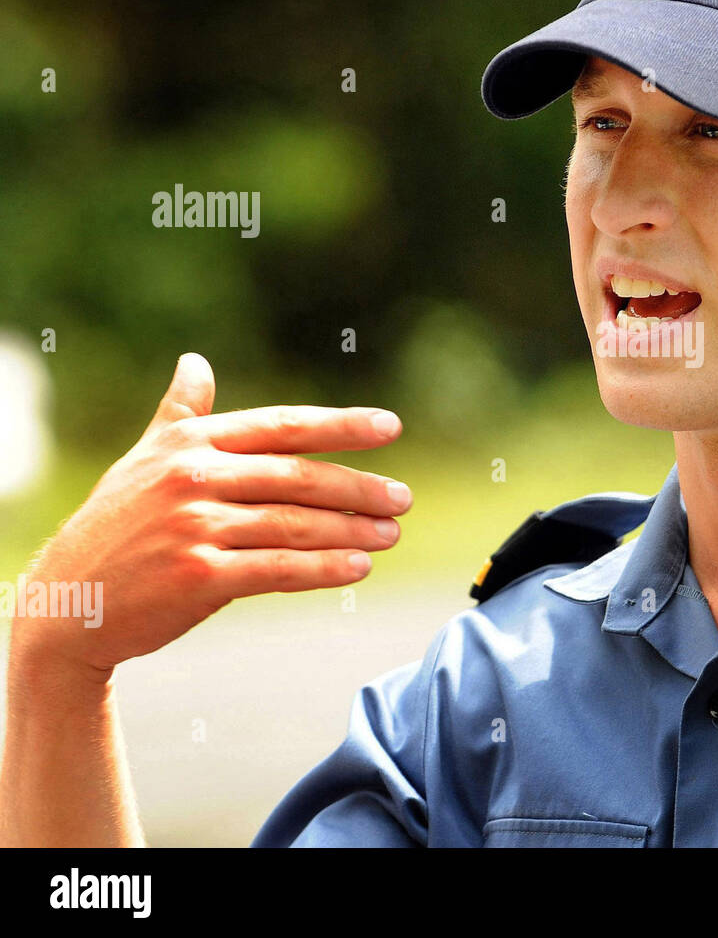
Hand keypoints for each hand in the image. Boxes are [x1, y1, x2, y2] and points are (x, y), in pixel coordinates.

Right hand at [12, 353, 412, 678]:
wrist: (68, 603)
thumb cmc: (115, 526)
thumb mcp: (142, 461)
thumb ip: (179, 414)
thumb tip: (195, 361)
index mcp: (189, 442)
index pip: (283, 426)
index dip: (341, 425)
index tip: (390, 427)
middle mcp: (193, 477)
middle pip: (299, 476)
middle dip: (358, 488)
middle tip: (402, 499)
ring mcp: (194, 526)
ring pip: (295, 524)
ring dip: (352, 531)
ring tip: (390, 535)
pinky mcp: (198, 577)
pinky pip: (278, 568)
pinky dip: (323, 568)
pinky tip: (358, 568)